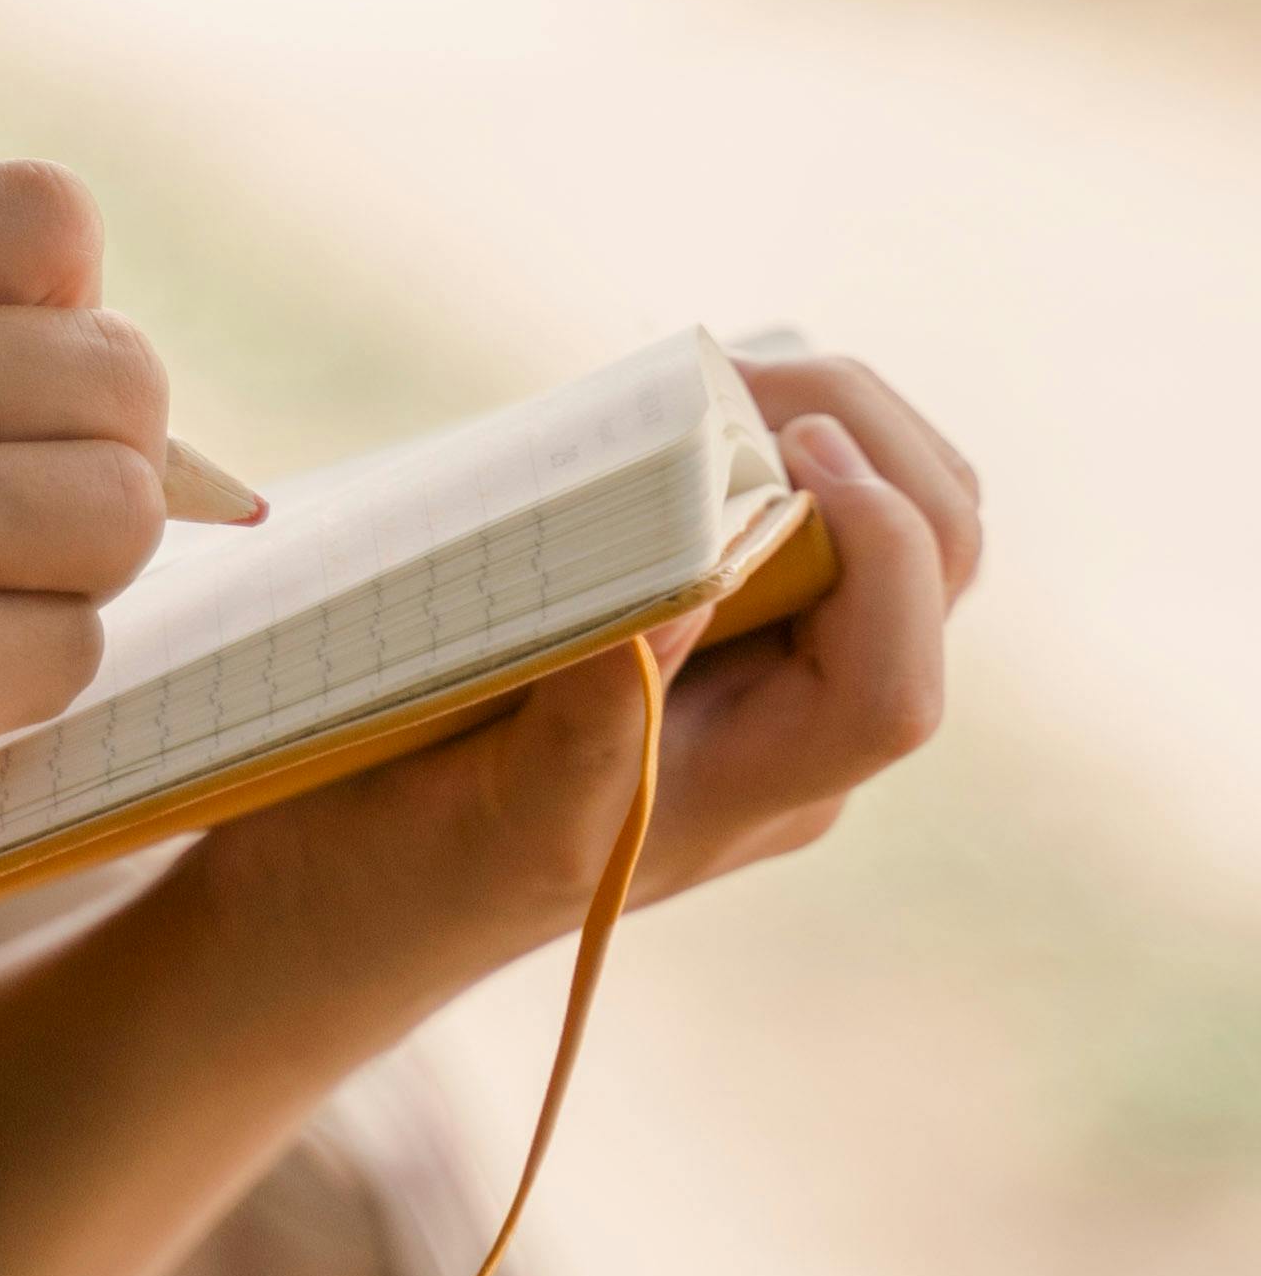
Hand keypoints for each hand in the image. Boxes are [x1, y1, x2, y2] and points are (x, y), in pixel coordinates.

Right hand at [230, 347, 982, 979]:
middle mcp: (791, 737)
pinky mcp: (710, 624)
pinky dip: (773, 447)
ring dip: (836, 434)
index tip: (792, 443)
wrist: (339, 894)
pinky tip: (675, 424)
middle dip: (876, 451)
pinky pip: (806, 517)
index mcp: (756, 796)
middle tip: (745, 381)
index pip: (895, 689)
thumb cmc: (407, 870)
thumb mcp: (492, 811)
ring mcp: (762, 678)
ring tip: (716, 386)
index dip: (883, 553)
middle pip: (934, 579)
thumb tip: (680, 600)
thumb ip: (591, 726)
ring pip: (892, 534)